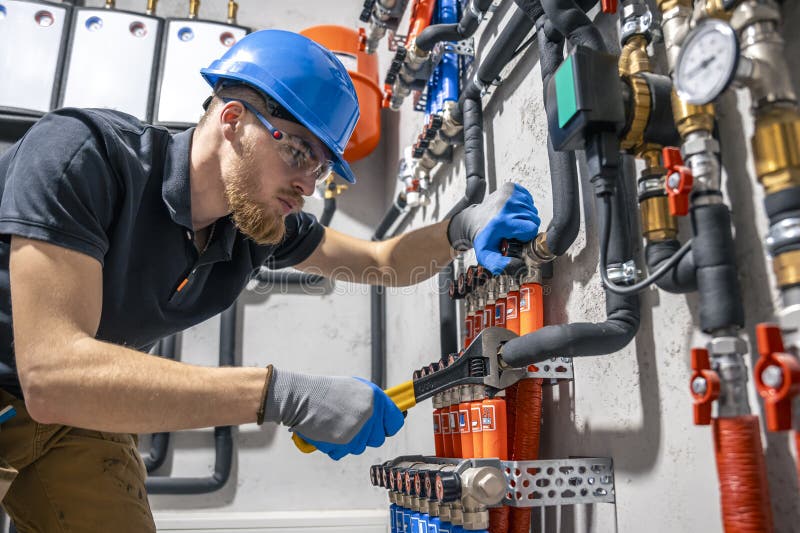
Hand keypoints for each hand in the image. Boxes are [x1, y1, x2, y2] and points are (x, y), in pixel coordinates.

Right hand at [265, 370, 403, 459]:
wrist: (301, 397)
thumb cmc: (324, 391)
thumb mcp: (354, 388)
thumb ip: (370, 403)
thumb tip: (382, 416)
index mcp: (375, 398)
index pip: (395, 422)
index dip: (388, 426)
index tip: (383, 427)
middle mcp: (370, 414)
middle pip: (378, 439)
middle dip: (366, 435)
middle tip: (351, 425)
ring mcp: (358, 430)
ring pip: (360, 448)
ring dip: (349, 441)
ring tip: (335, 424)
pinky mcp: (344, 443)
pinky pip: (343, 453)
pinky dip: (335, 447)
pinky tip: (327, 432)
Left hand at [447, 182, 539, 274]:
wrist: (473, 220)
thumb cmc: (482, 237)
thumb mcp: (487, 255)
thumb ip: (500, 265)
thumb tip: (517, 267)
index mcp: (501, 221)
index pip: (530, 229)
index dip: (525, 236)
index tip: (515, 237)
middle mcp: (505, 205)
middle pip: (533, 219)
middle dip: (526, 227)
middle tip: (512, 230)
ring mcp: (508, 194)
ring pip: (532, 210)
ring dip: (524, 217)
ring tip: (511, 221)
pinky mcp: (511, 187)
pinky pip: (529, 199)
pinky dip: (523, 206)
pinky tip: (512, 212)